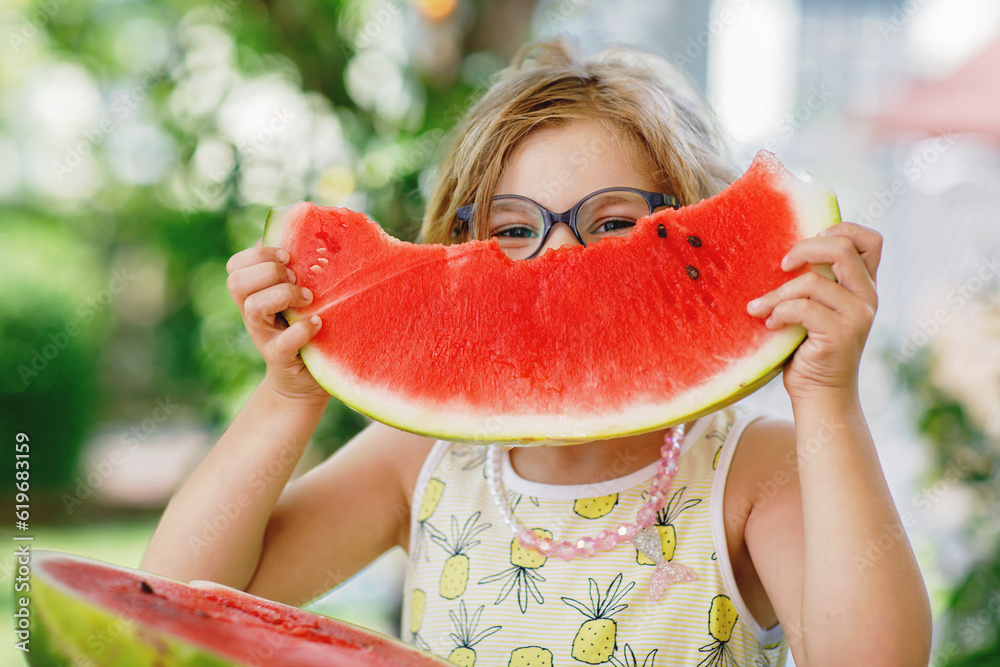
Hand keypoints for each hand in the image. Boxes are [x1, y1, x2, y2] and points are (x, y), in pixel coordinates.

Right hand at [226, 238, 329, 403]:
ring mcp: (263, 336)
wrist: (306, 380)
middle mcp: (252, 314)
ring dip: (283, 295)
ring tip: (308, 299)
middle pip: (237, 282)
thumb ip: (295, 270)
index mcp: (254, 294)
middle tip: (296, 279)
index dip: (257, 255)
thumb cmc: (306, 328)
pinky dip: (302, 329)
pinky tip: (317, 323)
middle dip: (269, 272)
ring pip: (253, 306)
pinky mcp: (279, 358)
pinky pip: (282, 342)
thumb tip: (303, 235)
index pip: (235, 265)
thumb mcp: (298, 296)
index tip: (287, 256)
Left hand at [746, 222, 881, 401]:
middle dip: (805, 248)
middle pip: (842, 248)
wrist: (821, 395)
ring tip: (761, 308)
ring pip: (813, 281)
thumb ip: (812, 284)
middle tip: (783, 264)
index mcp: (863, 286)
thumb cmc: (808, 349)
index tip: (809, 242)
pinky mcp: (842, 334)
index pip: (870, 240)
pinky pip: (803, 308)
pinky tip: (771, 324)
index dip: (840, 229)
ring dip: (778, 292)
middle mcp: (868, 297)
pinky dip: (779, 312)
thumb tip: (782, 255)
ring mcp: (858, 316)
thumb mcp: (814, 309)